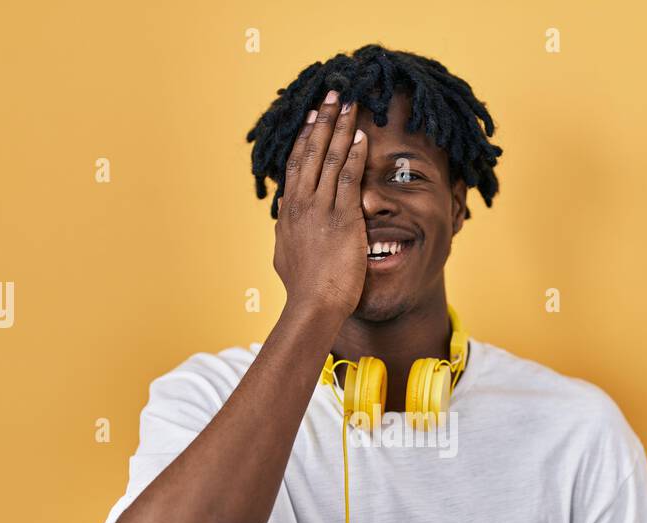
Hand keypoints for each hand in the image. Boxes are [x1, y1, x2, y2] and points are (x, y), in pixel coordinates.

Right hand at [273, 91, 368, 320]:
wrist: (313, 305)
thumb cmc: (303, 289)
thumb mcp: (285, 255)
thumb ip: (286, 233)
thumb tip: (284, 218)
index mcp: (289, 211)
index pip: (296, 164)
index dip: (304, 137)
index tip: (312, 117)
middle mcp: (302, 203)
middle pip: (310, 151)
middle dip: (323, 120)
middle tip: (331, 94)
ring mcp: (321, 208)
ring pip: (329, 158)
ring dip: (341, 127)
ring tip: (349, 103)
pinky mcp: (343, 217)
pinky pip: (348, 177)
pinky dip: (354, 154)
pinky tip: (361, 136)